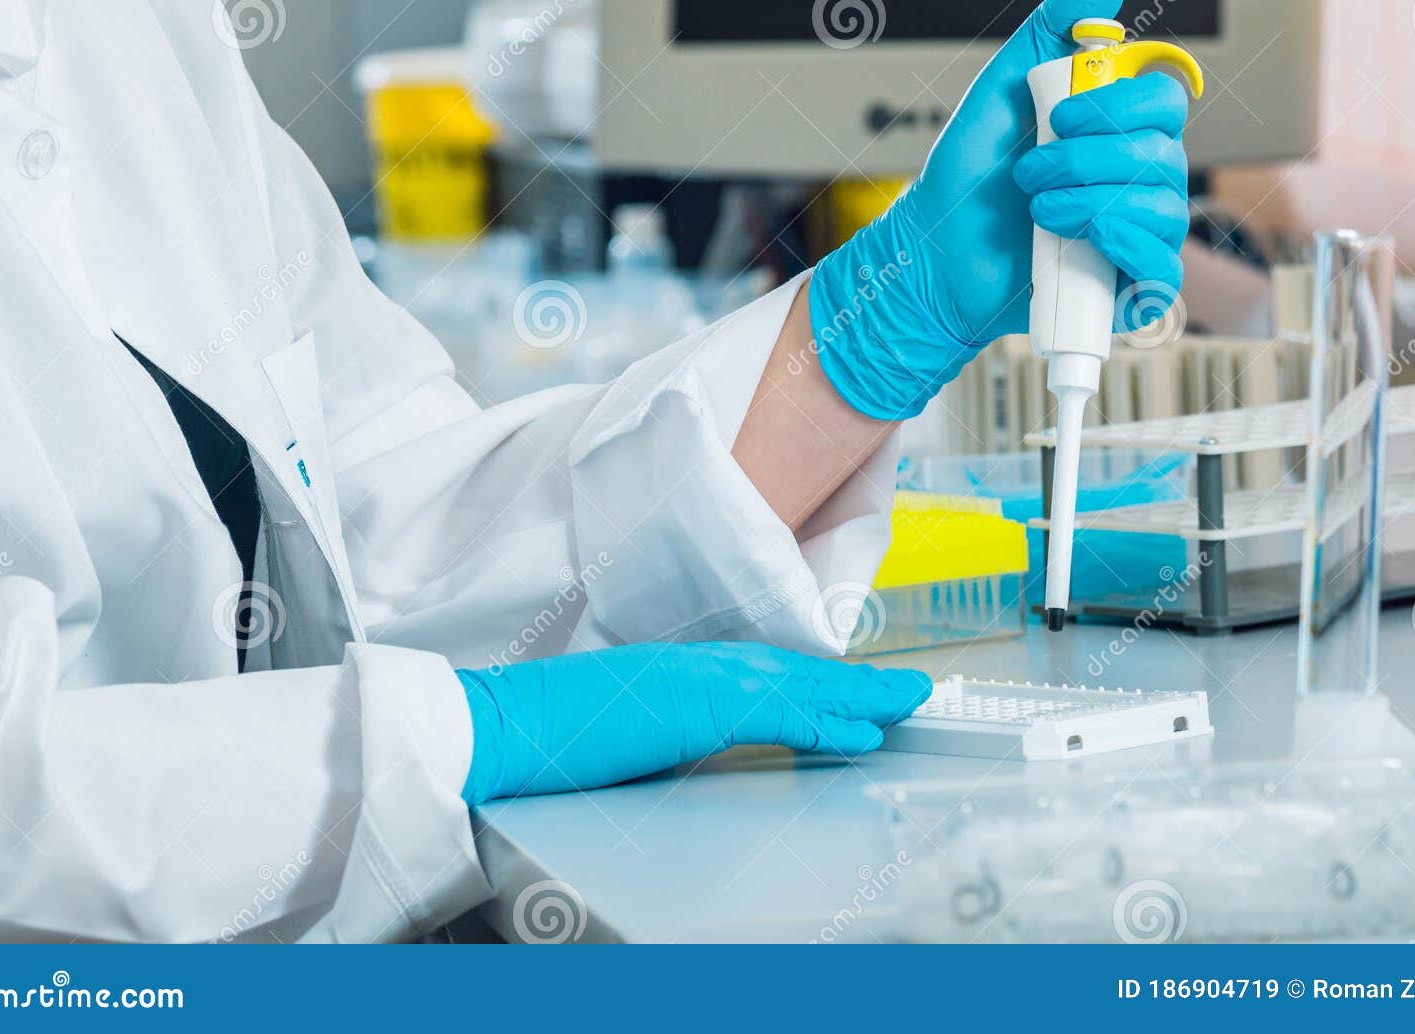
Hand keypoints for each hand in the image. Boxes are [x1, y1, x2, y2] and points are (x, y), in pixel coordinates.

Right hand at [455, 642, 931, 803]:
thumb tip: (695, 750)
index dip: (820, 681)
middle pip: (795, 670)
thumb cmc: (551, 734)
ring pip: (797, 684)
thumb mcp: (626, 731)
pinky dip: (821, 722)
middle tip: (912, 690)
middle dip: (857, 682)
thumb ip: (671, 730)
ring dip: (856, 695)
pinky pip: (774, 716)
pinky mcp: (693, 708)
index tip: (862, 693)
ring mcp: (696, 679)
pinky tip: (858, 734)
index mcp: (681, 669)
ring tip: (906, 704)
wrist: (503, 725)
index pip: (767, 671)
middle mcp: (696, 663)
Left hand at [807, 0, 1190, 418]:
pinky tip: (1086, 241)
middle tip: (1028, 170)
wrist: (934, 252)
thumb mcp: (999, 89)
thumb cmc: (965, 177)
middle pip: (1163, 154)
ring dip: (1091, 203)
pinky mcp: (1126, 283)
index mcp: (1117, 130)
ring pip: (1163, 207)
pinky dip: (1128, 247)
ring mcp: (1136, 230)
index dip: (1121, 106)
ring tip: (1038, 210)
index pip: (1165, 101)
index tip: (1060, 116)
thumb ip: (1048, 31)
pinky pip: (1163, 266)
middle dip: (1087, 160)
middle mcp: (1136, 177)